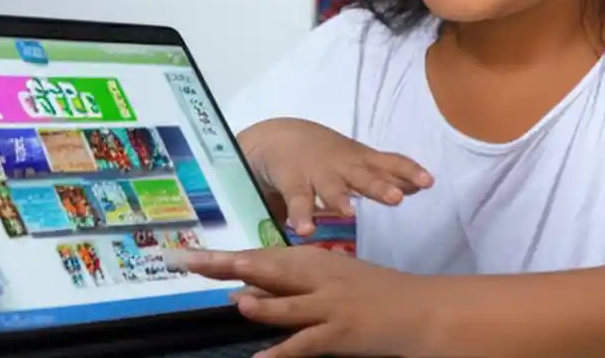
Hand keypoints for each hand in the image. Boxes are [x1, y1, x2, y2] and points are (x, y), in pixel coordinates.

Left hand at [181, 246, 435, 356]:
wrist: (419, 309)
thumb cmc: (370, 294)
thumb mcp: (327, 282)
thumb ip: (281, 290)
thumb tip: (236, 296)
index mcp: (312, 260)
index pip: (258, 256)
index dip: (220, 257)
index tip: (185, 256)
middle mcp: (318, 277)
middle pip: (265, 270)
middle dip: (227, 266)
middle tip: (190, 262)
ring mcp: (330, 305)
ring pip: (289, 305)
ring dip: (263, 305)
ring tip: (236, 303)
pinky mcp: (340, 333)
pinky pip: (305, 344)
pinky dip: (282, 353)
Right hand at [238, 118, 432, 235]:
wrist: (278, 137)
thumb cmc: (328, 153)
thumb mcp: (359, 158)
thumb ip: (388, 172)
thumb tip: (423, 185)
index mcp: (360, 160)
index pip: (389, 163)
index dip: (408, 171)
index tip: (428, 182)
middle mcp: (342, 166)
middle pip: (363, 176)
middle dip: (379, 187)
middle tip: (396, 197)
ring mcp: (317, 174)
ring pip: (331, 188)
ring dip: (339, 199)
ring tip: (350, 213)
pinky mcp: (293, 184)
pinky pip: (298, 202)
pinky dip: (301, 216)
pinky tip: (305, 231)